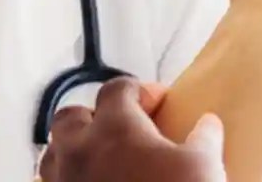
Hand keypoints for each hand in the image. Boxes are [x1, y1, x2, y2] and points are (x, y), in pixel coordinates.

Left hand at [38, 78, 225, 181]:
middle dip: (94, 117)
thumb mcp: (204, 166)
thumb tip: (207, 123)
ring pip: (54, 154)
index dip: (140, 91)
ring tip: (101, 160)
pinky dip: (68, 181)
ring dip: (74, 149)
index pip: (117, 90)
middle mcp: (79, 150)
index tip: (159, 101)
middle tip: (123, 130)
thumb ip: (204, 138)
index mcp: (114, 128)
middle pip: (71, 117)